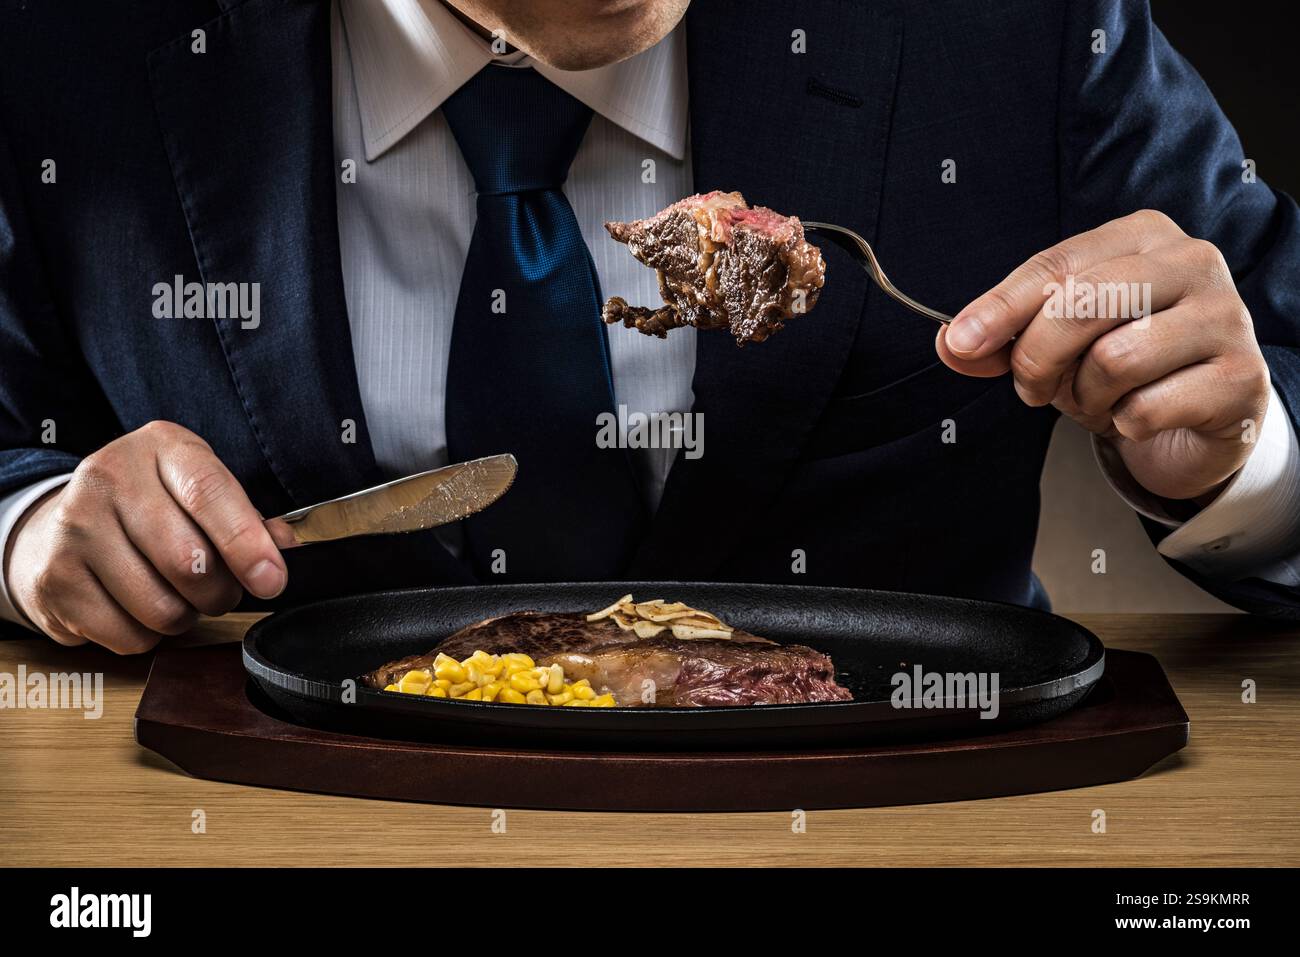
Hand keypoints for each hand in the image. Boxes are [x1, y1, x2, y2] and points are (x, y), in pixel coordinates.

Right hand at [3, 421, 286, 652]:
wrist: (58, 526)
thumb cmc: (151, 509)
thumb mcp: (198, 490)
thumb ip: (247, 518)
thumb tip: (284, 550)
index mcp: (160, 447)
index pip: (208, 493)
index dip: (246, 543)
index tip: (272, 580)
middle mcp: (109, 478)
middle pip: (188, 560)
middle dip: (221, 592)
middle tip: (220, 591)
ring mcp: (74, 528)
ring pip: (160, 607)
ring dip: (184, 617)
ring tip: (177, 596)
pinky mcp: (54, 580)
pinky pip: (127, 635)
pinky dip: (147, 636)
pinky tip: (138, 609)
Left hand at [936, 209, 1269, 500]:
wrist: (1201, 416)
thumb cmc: (1124, 364)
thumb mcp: (1056, 343)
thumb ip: (1002, 339)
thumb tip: (951, 344)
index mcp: (1142, 236)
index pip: (1057, 266)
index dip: (1001, 307)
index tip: (962, 341)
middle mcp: (1192, 262)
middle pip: (1081, 305)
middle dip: (1038, 359)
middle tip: (1034, 390)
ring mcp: (1225, 317)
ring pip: (1114, 359)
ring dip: (1086, 397)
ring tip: (1099, 401)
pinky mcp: (1242, 377)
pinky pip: (1147, 407)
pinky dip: (1125, 424)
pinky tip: (1139, 417)